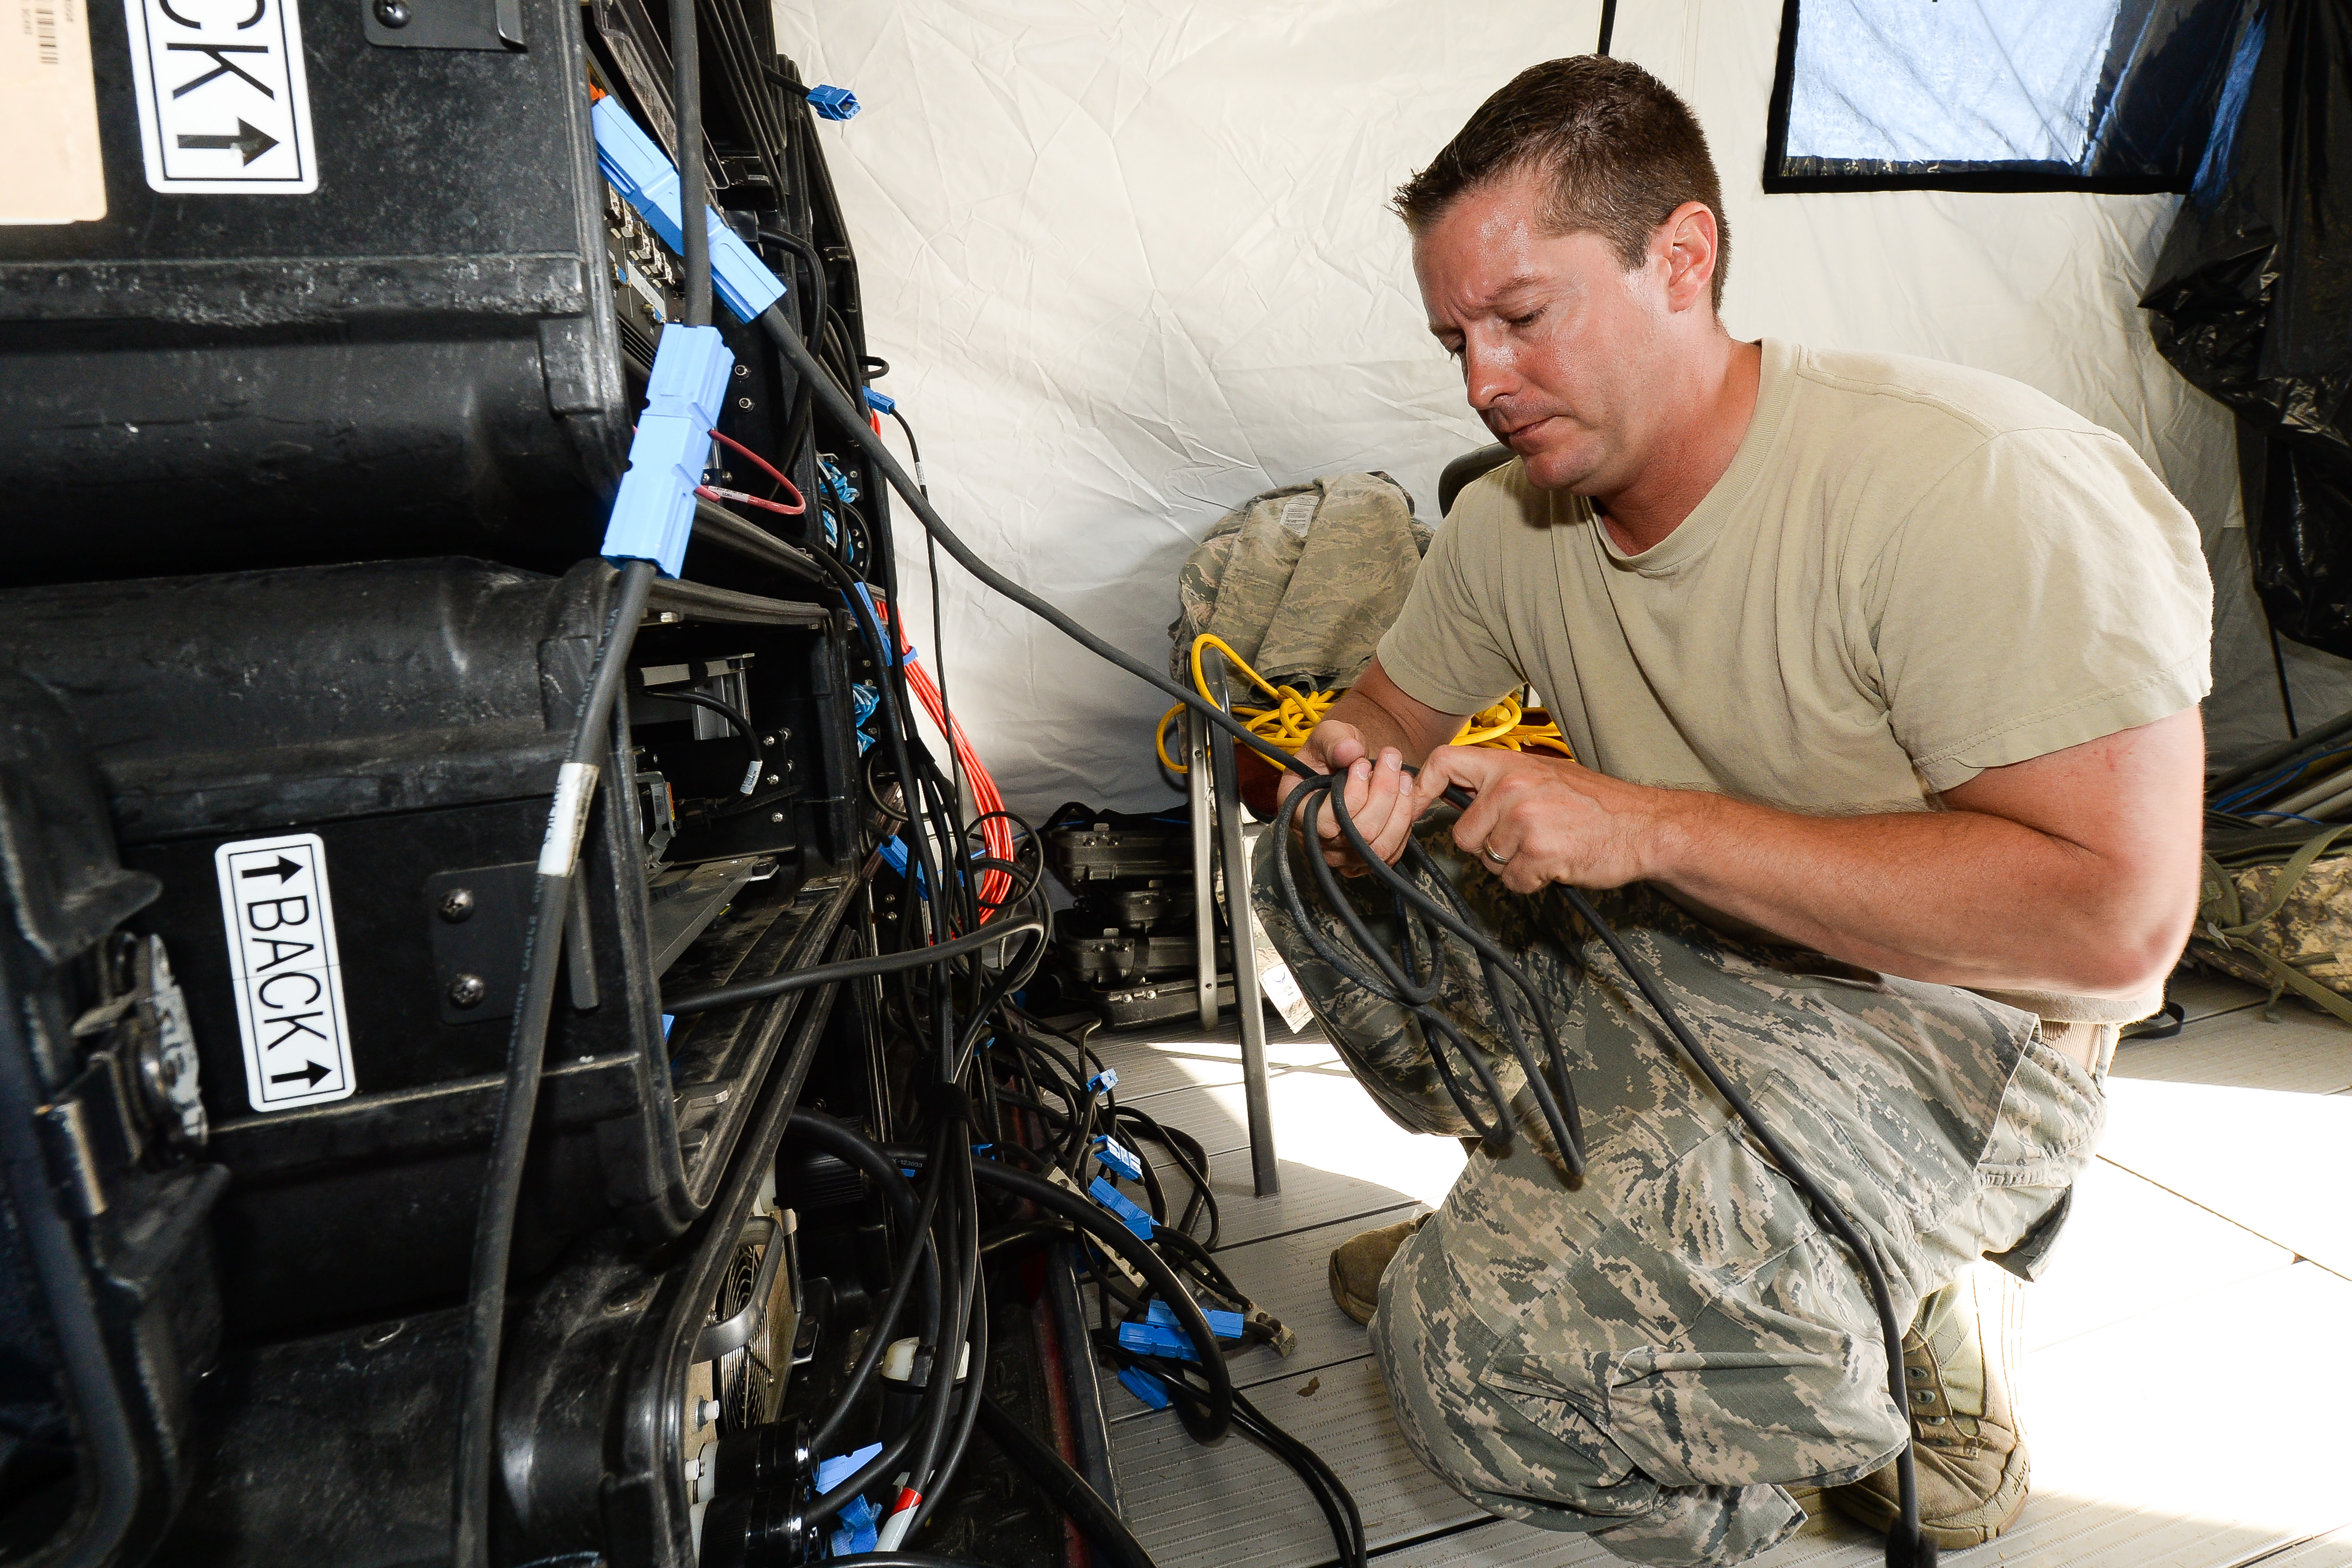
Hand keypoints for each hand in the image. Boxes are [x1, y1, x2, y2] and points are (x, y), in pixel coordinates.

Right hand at [1276, 720, 1421, 873]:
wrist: (1344, 769)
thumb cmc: (1330, 755)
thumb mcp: (1326, 737)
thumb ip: (1334, 740)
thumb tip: (1350, 751)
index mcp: (1298, 814)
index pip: (1326, 823)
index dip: (1352, 794)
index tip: (1362, 762)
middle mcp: (1319, 844)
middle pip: (1361, 833)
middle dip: (1384, 792)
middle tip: (1392, 758)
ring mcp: (1345, 857)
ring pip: (1381, 847)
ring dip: (1400, 808)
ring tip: (1403, 775)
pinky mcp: (1368, 859)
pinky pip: (1394, 851)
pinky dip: (1405, 822)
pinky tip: (1406, 793)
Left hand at [1409, 745, 1665, 894]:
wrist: (1644, 826)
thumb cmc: (1597, 804)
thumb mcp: (1545, 774)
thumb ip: (1502, 782)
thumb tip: (1459, 794)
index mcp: (1509, 765)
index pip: (1444, 763)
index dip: (1422, 790)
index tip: (1416, 808)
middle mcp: (1511, 788)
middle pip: (1464, 835)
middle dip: (1488, 846)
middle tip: (1525, 838)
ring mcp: (1524, 820)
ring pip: (1489, 861)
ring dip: (1513, 864)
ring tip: (1548, 846)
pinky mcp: (1538, 852)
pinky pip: (1513, 881)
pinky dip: (1532, 881)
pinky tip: (1557, 863)